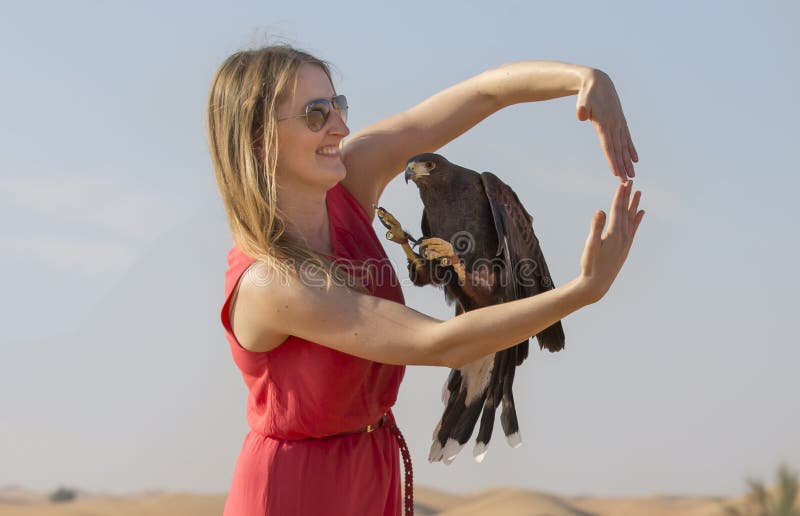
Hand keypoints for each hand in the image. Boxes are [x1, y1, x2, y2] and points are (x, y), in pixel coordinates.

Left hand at [576, 70, 638, 182]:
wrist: (598, 81)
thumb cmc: (588, 92)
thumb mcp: (583, 99)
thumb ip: (582, 108)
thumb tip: (581, 115)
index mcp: (604, 123)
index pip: (608, 146)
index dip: (612, 160)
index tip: (615, 173)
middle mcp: (614, 125)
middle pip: (618, 150)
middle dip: (622, 166)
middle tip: (625, 181)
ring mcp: (619, 124)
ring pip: (624, 146)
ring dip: (628, 161)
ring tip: (632, 175)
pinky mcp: (620, 122)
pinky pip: (627, 138)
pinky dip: (631, 149)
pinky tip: (635, 159)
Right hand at [576, 181, 643, 303]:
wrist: (597, 283)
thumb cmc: (591, 264)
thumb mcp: (590, 245)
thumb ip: (596, 227)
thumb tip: (599, 211)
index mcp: (614, 233)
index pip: (617, 210)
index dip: (619, 196)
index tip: (622, 184)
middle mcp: (624, 236)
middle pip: (626, 211)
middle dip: (627, 196)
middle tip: (630, 182)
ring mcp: (626, 241)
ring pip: (632, 218)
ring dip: (634, 205)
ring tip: (638, 193)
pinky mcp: (626, 247)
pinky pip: (634, 229)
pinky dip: (638, 219)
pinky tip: (641, 213)